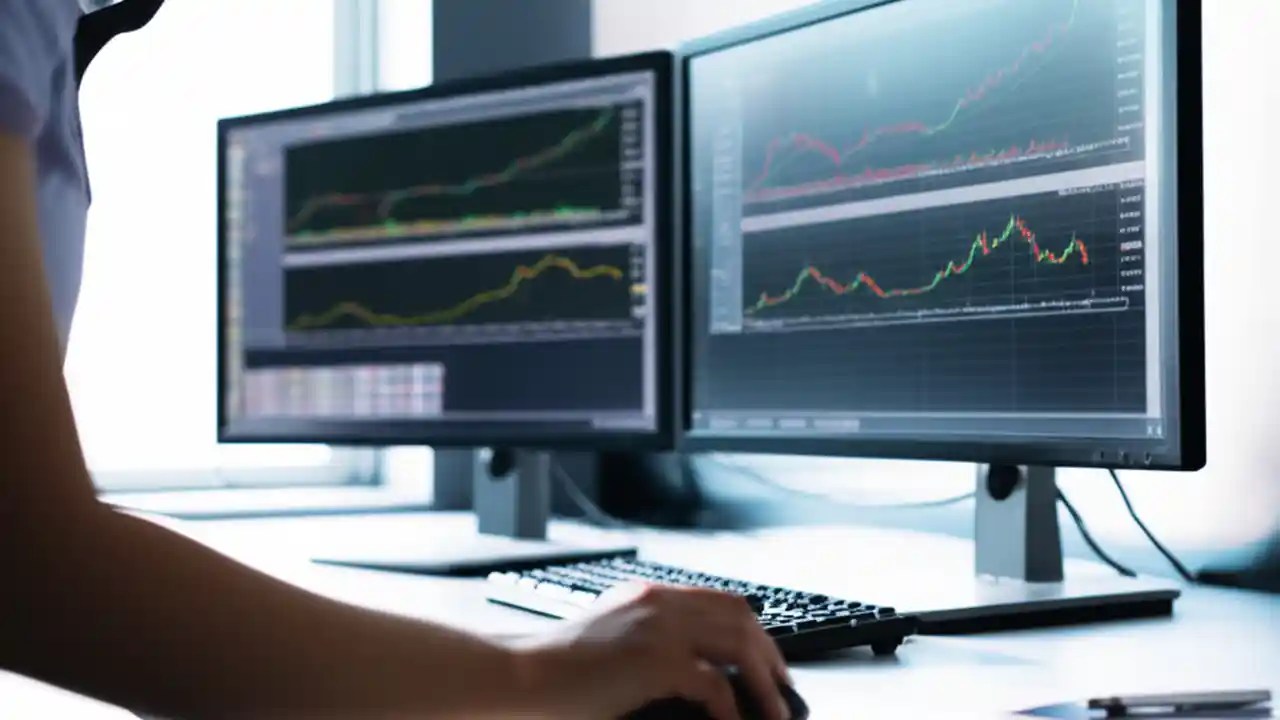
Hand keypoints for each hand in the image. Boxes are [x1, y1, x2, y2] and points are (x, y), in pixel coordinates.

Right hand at [512, 583, 791, 719]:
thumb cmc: (555, 670)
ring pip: (740, 646)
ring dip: (766, 684)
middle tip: (785, 691)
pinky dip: (733, 709)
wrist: (520, 675)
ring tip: (776, 713)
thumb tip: (697, 676)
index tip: (770, 664)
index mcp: (651, 598)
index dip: (755, 632)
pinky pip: (715, 686)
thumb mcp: (612, 642)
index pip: (724, 602)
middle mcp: (660, 604)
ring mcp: (659, 629)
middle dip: (772, 657)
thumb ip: (652, 645)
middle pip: (742, 618)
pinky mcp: (655, 661)